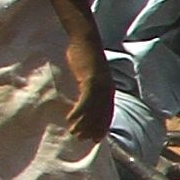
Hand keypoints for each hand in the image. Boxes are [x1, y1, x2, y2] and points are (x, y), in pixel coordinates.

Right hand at [61, 33, 113, 149]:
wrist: (85, 40)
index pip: (107, 113)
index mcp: (109, 90)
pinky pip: (85, 101)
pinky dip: (78, 112)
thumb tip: (84, 96)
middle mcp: (108, 90)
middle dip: (93, 129)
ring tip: (74, 133)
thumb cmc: (85, 56)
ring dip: (83, 124)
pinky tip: (70, 119)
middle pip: (101, 115)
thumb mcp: (90, 75)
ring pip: (93, 111)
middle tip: (83, 140)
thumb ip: (89, 86)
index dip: (102, 127)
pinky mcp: (92, 81)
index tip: (96, 138)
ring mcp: (101, 86)